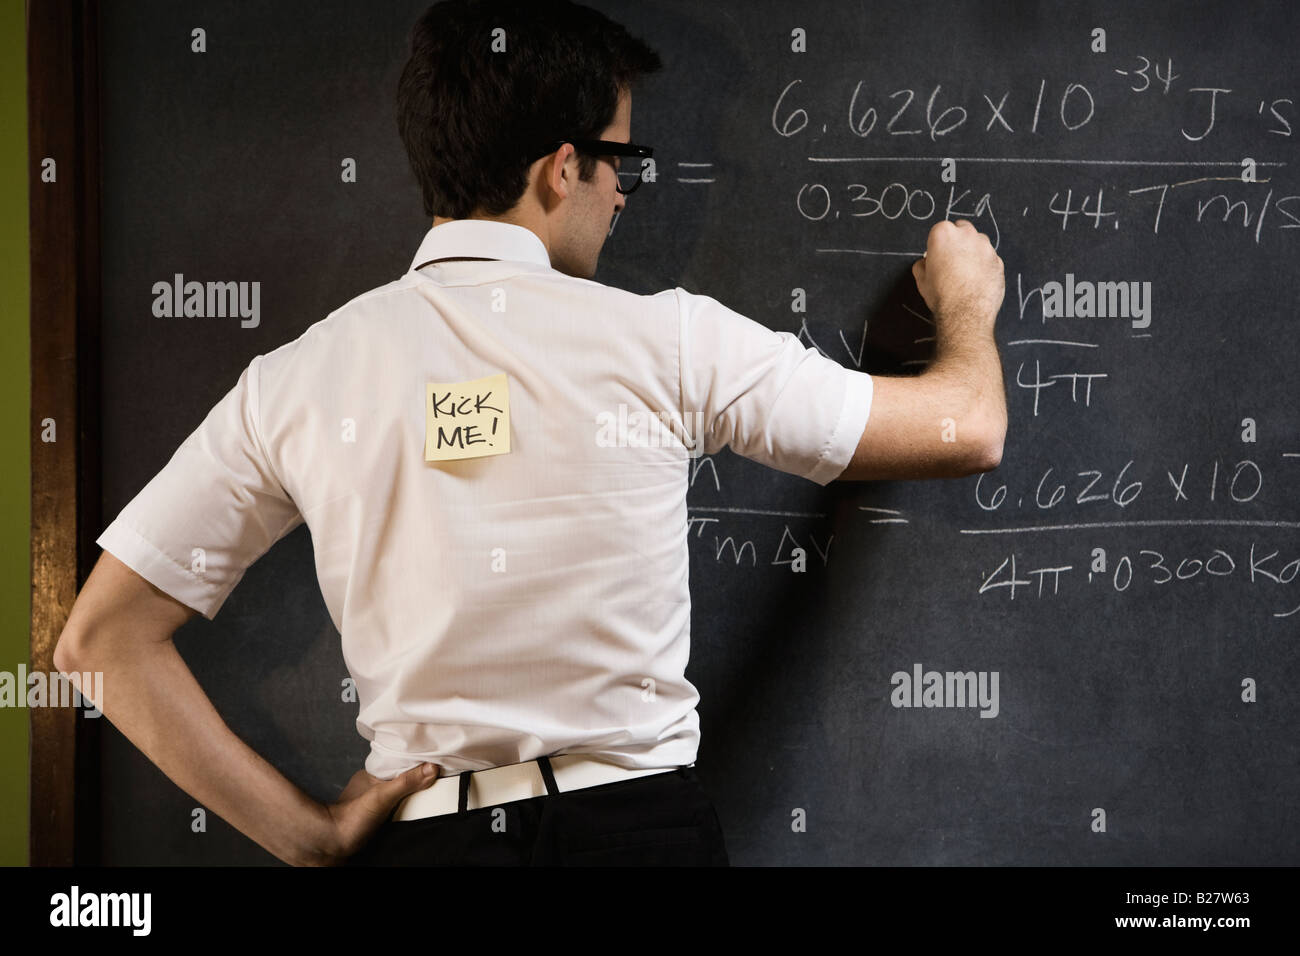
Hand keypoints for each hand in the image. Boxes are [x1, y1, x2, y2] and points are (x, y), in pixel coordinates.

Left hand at [308, 762, 440, 864]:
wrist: (334, 845)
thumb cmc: (351, 819)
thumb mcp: (382, 796)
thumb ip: (406, 782)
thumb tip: (431, 767)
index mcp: (373, 773)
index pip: (400, 759)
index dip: (417, 758)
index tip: (436, 757)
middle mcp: (374, 785)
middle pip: (403, 775)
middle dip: (418, 775)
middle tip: (438, 775)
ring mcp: (377, 801)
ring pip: (401, 791)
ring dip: (414, 792)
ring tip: (432, 790)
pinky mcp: (380, 816)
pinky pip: (399, 805)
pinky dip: (409, 806)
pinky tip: (417, 809)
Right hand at [911, 219, 1003, 338]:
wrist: (966, 313)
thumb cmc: (943, 295)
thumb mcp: (921, 280)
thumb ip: (921, 265)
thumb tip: (924, 264)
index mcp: (943, 234)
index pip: (940, 230)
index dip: (937, 244)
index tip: (937, 255)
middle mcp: (967, 235)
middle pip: (962, 230)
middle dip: (957, 242)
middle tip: (951, 261)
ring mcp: (985, 247)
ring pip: (978, 243)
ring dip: (972, 252)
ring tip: (965, 273)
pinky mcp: (998, 261)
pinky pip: (989, 259)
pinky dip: (984, 266)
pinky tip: (976, 280)